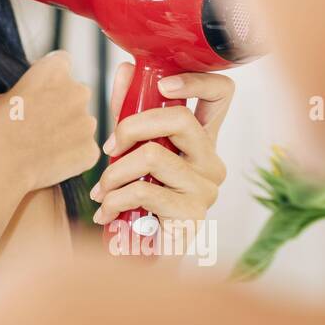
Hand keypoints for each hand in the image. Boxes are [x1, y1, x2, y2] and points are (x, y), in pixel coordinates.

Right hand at [0, 50, 100, 194]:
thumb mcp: (3, 96)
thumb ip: (28, 90)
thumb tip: (34, 97)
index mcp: (54, 70)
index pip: (62, 62)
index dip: (51, 77)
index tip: (42, 90)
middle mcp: (77, 91)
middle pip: (77, 93)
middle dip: (64, 104)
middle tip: (42, 122)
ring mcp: (87, 122)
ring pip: (82, 123)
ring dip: (70, 130)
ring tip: (44, 146)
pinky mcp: (90, 149)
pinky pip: (84, 149)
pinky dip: (72, 155)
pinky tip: (51, 162)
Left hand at [89, 63, 234, 228]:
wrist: (140, 255)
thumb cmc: (138, 199)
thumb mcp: (132, 149)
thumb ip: (129, 111)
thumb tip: (125, 69)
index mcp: (201, 139)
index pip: (222, 94)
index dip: (196, 80)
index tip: (160, 84)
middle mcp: (212, 161)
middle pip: (181, 119)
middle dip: (131, 126)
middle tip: (109, 148)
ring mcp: (206, 189)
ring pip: (153, 156)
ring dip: (114, 172)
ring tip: (102, 190)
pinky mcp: (192, 215)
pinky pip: (144, 191)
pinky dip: (115, 198)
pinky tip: (106, 210)